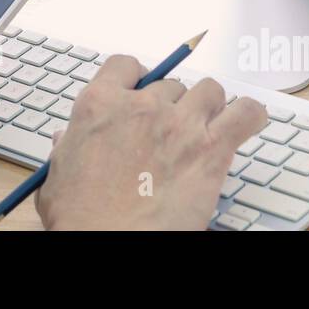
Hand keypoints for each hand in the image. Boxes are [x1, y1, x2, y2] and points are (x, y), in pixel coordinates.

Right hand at [35, 55, 266, 229]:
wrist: (107, 242)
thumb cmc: (81, 217)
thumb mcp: (58, 175)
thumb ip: (66, 148)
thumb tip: (67, 139)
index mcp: (99, 105)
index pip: (125, 65)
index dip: (136, 77)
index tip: (141, 91)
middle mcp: (141, 106)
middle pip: (170, 84)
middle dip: (173, 105)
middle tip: (171, 132)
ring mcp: (179, 123)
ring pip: (209, 90)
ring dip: (209, 107)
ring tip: (208, 128)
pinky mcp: (210, 149)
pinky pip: (245, 113)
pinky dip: (250, 115)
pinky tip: (247, 122)